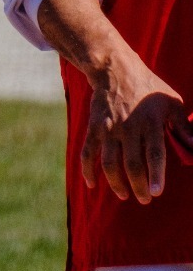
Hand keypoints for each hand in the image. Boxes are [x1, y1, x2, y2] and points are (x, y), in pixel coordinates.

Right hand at [78, 56, 192, 203]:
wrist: (115, 70)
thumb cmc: (149, 88)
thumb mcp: (173, 103)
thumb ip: (184, 127)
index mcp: (150, 123)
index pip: (154, 154)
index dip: (156, 175)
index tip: (156, 192)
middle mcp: (128, 128)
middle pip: (132, 164)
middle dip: (138, 186)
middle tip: (145, 199)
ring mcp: (109, 129)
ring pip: (109, 162)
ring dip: (116, 183)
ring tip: (124, 195)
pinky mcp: (94, 128)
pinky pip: (88, 152)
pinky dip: (87, 169)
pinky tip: (91, 183)